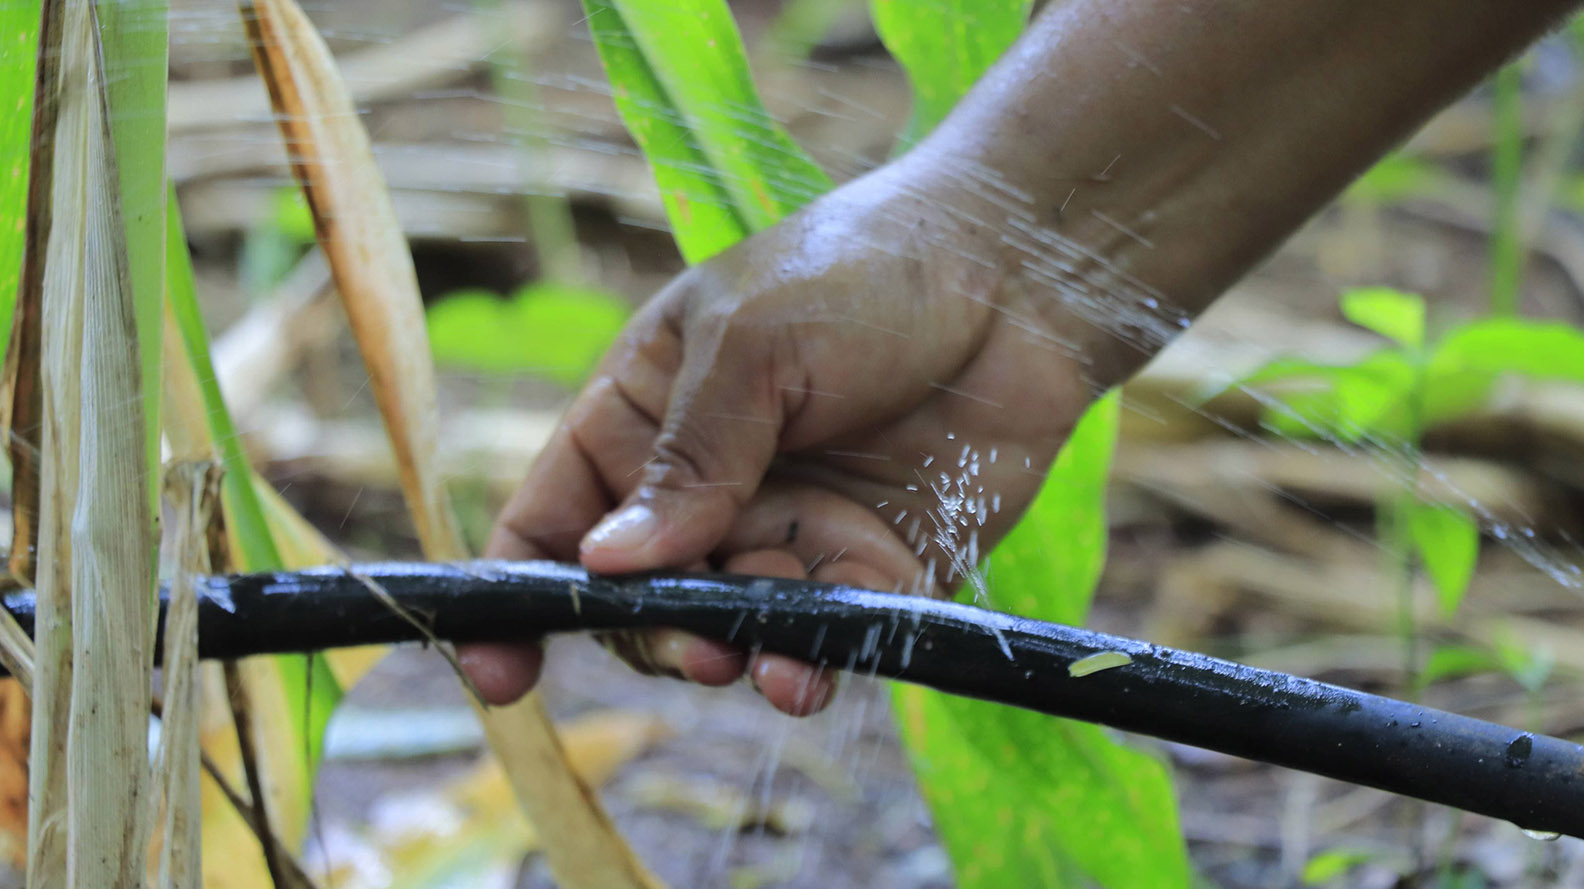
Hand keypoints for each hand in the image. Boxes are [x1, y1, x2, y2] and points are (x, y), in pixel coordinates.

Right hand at [458, 154, 1101, 714]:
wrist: (1020, 277)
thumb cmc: (862, 273)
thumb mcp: (753, 343)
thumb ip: (687, 459)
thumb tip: (603, 566)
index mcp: (644, 415)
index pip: (554, 517)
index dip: (515, 593)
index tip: (497, 667)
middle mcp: (707, 489)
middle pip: (636, 599)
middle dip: (644, 634)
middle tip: (689, 642)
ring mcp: (788, 532)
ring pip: (726, 631)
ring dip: (725, 657)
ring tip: (748, 662)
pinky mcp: (872, 570)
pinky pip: (824, 639)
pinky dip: (805, 665)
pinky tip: (799, 676)